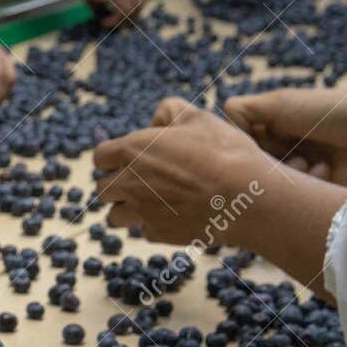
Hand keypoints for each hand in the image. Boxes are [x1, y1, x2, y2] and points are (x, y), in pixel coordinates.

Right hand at [41, 0, 149, 26]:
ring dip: (126, 19)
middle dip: (136, 12)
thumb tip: (101, 11)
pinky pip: (124, 10)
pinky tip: (103, 22)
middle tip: (123, 22)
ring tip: (110, 24)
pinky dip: (115, 20)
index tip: (125, 12)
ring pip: (137, 5)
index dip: (135, 2)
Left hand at [94, 98, 275, 245]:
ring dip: (127, 209)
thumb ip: (169, 111)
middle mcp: (129, 183)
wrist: (246, 197)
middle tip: (140, 180)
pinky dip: (154, 225)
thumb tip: (156, 122)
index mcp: (133, 150)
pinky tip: (176, 215)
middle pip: (103, 188)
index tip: (126, 158)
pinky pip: (144, 231)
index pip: (99, 156)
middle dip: (117, 184)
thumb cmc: (224, 152)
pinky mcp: (157, 234)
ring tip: (152, 202)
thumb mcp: (197, 116)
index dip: (112, 157)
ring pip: (115, 216)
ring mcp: (141, 212)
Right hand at [223, 88, 346, 187]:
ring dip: (285, 175)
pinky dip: (302, 186)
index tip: (264, 137)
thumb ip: (242, 111)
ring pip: (265, 186)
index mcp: (272, 128)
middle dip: (266, 161)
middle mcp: (280, 153)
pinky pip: (285, 200)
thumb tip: (220, 131)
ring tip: (310, 164)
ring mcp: (294, 176)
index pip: (235, 141)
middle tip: (287, 154)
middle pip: (249, 166)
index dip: (244, 142)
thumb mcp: (281, 102)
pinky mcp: (307, 197)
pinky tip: (322, 174)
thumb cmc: (334, 112)